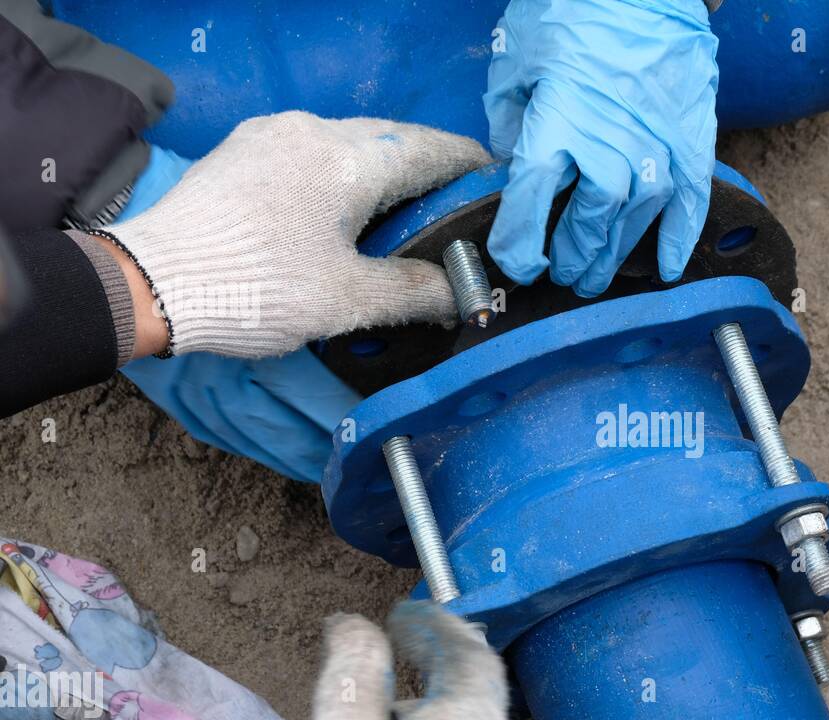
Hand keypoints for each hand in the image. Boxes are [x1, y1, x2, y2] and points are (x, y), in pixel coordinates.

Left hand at [102, 111, 489, 357]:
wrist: (151, 282)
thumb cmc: (258, 289)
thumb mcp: (349, 301)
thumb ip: (416, 291)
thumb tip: (462, 292)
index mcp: (348, 160)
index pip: (432, 149)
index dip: (472, 166)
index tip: (498, 184)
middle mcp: (313, 129)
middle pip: (392, 140)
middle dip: (429, 170)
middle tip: (454, 210)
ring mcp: (272, 133)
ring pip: (350, 142)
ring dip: (383, 172)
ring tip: (400, 216)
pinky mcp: (243, 148)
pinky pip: (312, 150)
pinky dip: (341, 173)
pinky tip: (340, 211)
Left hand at [484, 0, 718, 296]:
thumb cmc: (570, 9)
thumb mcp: (516, 57)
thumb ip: (511, 116)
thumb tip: (513, 158)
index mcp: (557, 120)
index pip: (530, 200)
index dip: (521, 242)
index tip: (520, 264)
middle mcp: (608, 141)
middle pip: (589, 219)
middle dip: (574, 256)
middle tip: (565, 274)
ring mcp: (656, 142)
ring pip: (635, 216)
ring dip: (615, 253)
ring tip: (598, 275)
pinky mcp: (692, 136)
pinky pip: (689, 200)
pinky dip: (678, 238)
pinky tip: (665, 267)